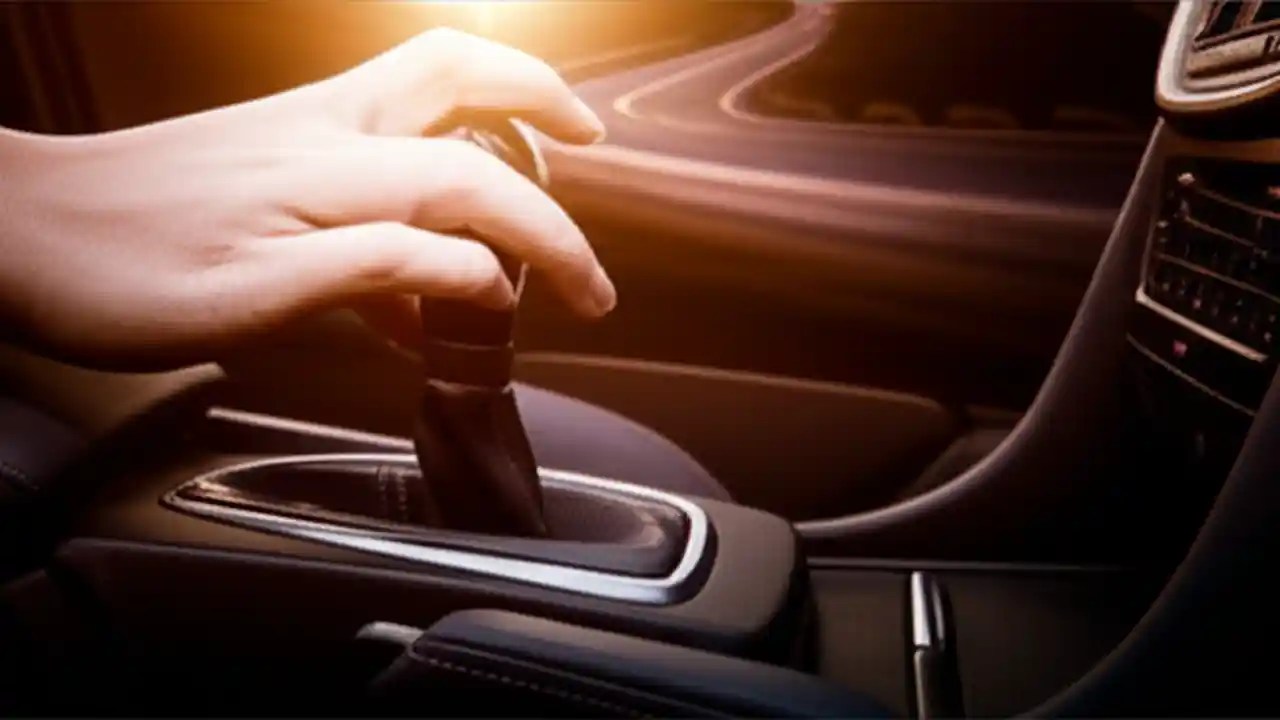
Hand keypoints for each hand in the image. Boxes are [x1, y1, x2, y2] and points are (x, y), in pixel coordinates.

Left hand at [0, 28, 613, 370]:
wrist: (12, 229)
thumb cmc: (115, 274)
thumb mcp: (256, 300)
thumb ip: (381, 274)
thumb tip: (481, 273)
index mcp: (331, 171)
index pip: (479, 186)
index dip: (551, 240)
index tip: (589, 294)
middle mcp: (325, 128)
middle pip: (462, 70)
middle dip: (543, 98)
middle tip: (592, 143)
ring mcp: (299, 127)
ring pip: (426, 84)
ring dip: (500, 108)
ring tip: (542, 159)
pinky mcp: (274, 142)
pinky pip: (381, 138)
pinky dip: (434, 168)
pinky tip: (429, 252)